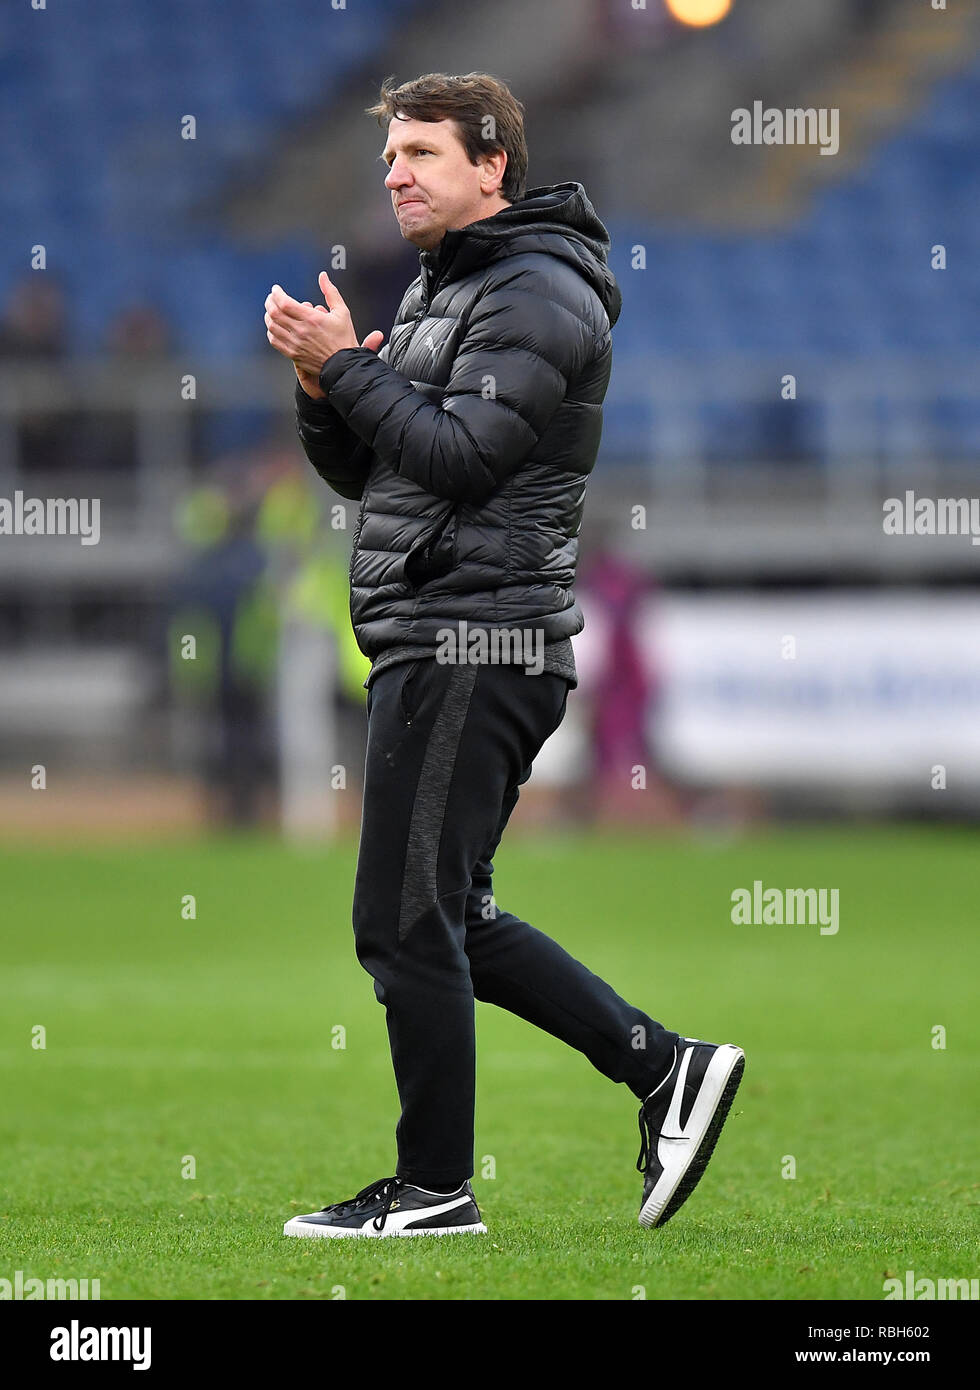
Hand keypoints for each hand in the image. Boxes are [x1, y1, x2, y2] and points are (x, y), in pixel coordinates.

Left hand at [265, 272, 383, 396]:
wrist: (344, 365)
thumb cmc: (344, 340)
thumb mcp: (342, 312)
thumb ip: (331, 292)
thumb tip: (323, 277)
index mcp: (312, 319)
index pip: (284, 303)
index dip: (276, 294)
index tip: (276, 289)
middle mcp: (301, 331)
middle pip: (274, 313)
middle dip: (269, 302)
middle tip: (271, 298)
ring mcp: (295, 344)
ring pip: (272, 326)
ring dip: (268, 315)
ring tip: (271, 310)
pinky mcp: (293, 354)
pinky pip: (274, 341)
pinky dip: (271, 331)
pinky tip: (275, 327)